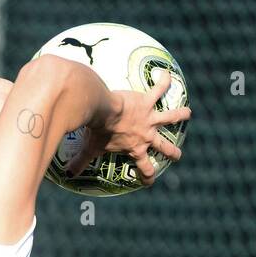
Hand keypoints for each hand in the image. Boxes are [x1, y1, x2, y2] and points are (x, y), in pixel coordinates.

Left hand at [64, 71, 190, 185]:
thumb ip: (80, 161)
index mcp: (135, 148)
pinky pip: (159, 90)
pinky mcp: (147, 101)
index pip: (144, 167)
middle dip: (172, 153)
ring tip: (188, 113)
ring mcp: (149, 118)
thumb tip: (67, 174)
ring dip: (180, 115)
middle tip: (178, 156)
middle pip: (164, 147)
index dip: (147, 176)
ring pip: (170, 118)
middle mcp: (146, 135)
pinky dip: (163, 81)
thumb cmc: (98, 131)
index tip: (148, 182)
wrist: (104, 112)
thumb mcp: (91, 148)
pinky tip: (165, 74)